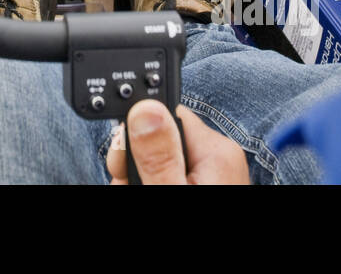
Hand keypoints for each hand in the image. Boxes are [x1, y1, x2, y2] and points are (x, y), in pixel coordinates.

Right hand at [107, 99, 250, 184]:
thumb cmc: (202, 233)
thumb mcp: (169, 190)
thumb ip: (157, 153)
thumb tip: (144, 107)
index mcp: (215, 149)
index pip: (163, 113)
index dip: (135, 134)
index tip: (122, 159)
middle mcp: (217, 156)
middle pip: (156, 138)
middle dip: (134, 162)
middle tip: (128, 184)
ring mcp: (213, 173)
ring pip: (159, 159)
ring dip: (139, 176)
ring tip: (133, 189)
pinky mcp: (206, 183)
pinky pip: (170, 172)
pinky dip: (153, 182)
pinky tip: (145, 190)